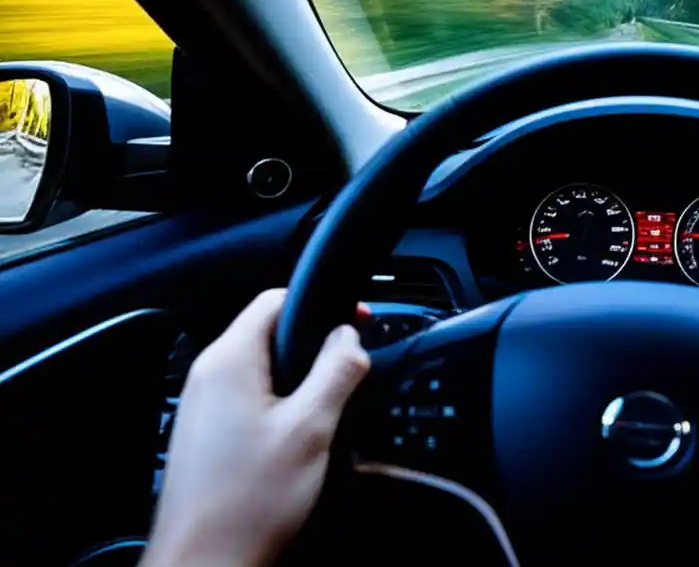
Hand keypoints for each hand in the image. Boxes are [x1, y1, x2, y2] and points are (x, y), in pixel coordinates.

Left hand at [142, 290, 370, 566]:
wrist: (203, 561)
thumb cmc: (248, 502)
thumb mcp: (310, 429)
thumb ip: (336, 373)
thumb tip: (350, 338)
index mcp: (229, 362)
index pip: (275, 300)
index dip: (323, 304)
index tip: (356, 321)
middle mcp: (208, 376)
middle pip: (269, 332)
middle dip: (313, 347)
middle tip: (347, 377)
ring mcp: (201, 405)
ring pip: (261, 368)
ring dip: (298, 380)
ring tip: (324, 414)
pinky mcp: (205, 432)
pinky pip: (248, 398)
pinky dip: (278, 406)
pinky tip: (296, 439)